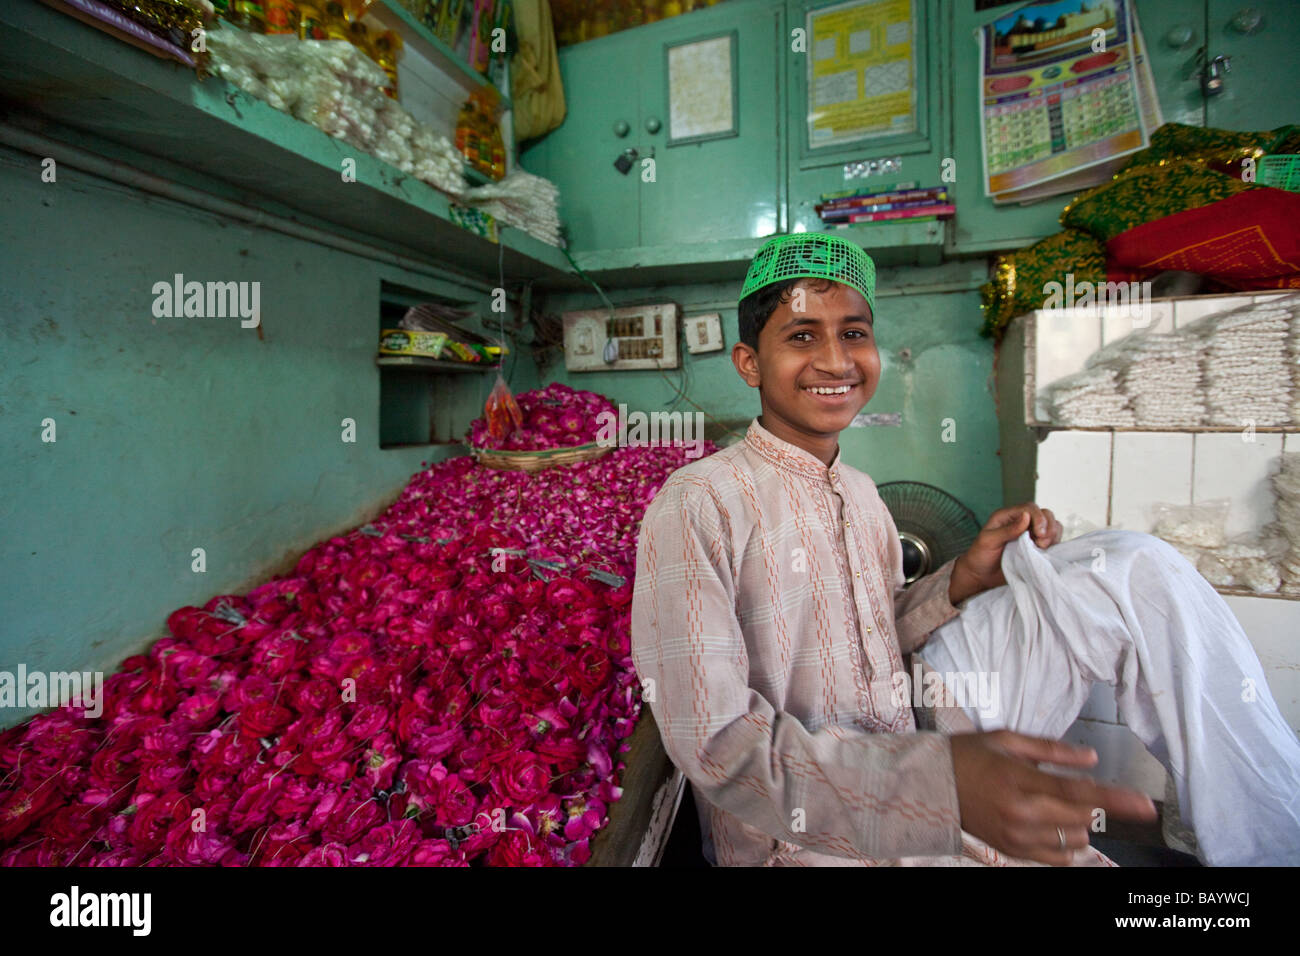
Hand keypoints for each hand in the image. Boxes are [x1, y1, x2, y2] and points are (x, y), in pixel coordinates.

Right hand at [949, 730, 1156, 865]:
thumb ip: (1052, 750)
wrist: (931, 786)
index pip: (1078, 792)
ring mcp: (1017, 836)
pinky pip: (1058, 857)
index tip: (1146, 805)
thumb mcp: (1007, 739)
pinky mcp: (1012, 850)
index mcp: (1019, 779)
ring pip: (1074, 838)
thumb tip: (1092, 759)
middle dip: (1092, 804)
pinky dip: (1069, 845)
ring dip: (1080, 823)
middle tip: (1072, 788)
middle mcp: (1021, 812)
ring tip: (1055, 805)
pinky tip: (1060, 829)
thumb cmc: (969, 755)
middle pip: (1082, 817)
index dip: (1116, 800)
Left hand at [952, 503, 1061, 597]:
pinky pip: (1052, 540)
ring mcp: (1031, 534)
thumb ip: (1008, 530)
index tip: (1039, 534)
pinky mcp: (1037, 547)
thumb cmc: (980, 556)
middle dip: (1048, 526)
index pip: (1030, 508)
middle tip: (1042, 543)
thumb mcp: (989, 541)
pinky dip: (1054, 543)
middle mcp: (1021, 522)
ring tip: (1042, 547)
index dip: (1039, 518)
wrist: (981, 576)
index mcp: (1008, 516)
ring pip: (1052, 526)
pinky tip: (1045, 551)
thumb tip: (1026, 516)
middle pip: (1045, 514)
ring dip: (1052, 535)